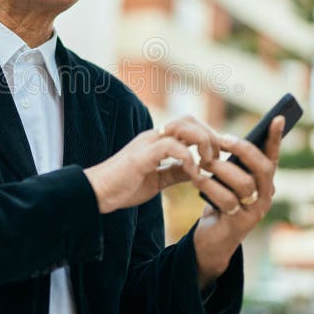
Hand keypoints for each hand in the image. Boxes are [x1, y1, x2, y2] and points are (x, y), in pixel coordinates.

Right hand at [83, 115, 220, 213]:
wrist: (97, 194)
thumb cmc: (123, 187)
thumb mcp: (157, 180)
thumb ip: (175, 172)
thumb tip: (196, 170)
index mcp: (157, 141)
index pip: (188, 126)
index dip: (207, 138)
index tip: (217, 159)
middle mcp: (154, 136)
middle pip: (190, 120)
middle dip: (210, 137)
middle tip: (216, 160)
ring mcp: (148, 143)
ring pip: (184, 126)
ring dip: (203, 143)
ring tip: (207, 164)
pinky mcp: (142, 155)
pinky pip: (172, 146)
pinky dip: (188, 158)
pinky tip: (194, 174)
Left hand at [191, 116, 284, 288]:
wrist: (211, 240)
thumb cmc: (219, 203)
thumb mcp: (226, 180)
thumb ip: (232, 164)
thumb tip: (223, 139)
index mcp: (263, 182)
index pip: (273, 157)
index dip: (275, 138)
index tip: (277, 118)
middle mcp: (266, 196)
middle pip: (263, 168)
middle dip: (243, 150)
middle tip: (222, 139)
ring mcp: (256, 211)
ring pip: (245, 184)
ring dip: (221, 169)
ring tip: (203, 161)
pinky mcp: (241, 224)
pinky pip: (228, 200)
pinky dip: (210, 186)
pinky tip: (196, 179)